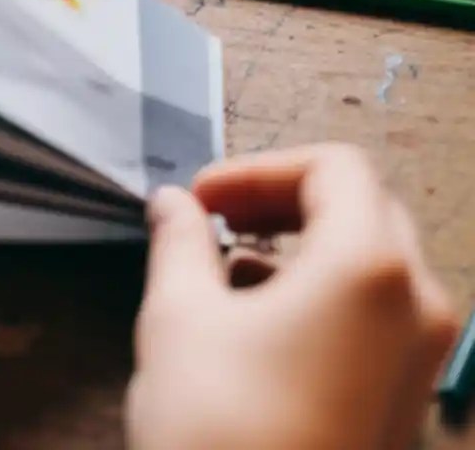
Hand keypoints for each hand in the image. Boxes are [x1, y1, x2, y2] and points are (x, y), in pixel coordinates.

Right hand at [127, 144, 458, 449]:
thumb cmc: (221, 435)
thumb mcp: (179, 317)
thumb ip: (180, 241)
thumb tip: (172, 205)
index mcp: (368, 268)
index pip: (332, 168)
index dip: (257, 168)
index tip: (203, 196)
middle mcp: (416, 307)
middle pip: (361, 209)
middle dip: (281, 203)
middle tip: (215, 219)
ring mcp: (420, 359)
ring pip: (371, 265)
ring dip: (300, 249)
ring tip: (225, 275)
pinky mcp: (404, 400)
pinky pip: (374, 317)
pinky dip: (320, 297)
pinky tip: (255, 327)